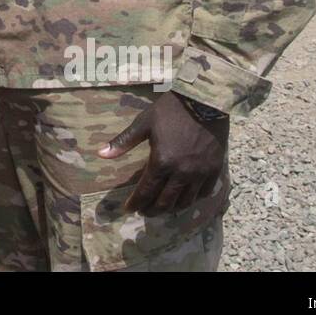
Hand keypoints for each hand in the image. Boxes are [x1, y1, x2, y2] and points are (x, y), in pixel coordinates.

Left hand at [98, 92, 227, 215]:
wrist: (204, 101)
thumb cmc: (170, 110)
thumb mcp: (144, 123)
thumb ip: (124, 141)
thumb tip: (101, 154)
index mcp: (162, 162)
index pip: (146, 191)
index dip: (136, 202)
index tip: (129, 209)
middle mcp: (181, 173)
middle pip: (165, 202)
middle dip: (152, 210)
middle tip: (144, 212)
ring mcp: (199, 174)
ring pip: (185, 201)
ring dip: (171, 208)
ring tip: (162, 208)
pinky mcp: (214, 170)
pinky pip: (203, 193)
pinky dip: (192, 199)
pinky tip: (185, 198)